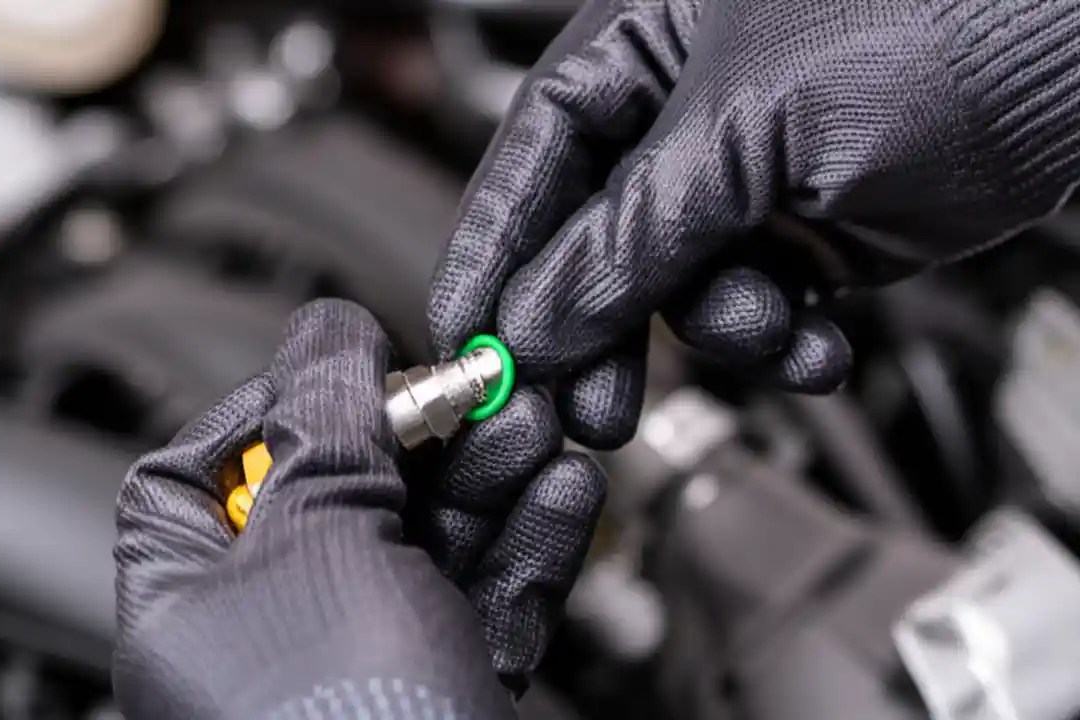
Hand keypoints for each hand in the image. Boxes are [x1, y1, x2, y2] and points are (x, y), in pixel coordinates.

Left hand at [113, 300, 604, 717]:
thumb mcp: (321, 538)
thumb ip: (323, 424)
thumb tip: (324, 331)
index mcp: (194, 602)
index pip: (201, 470)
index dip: (269, 404)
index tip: (345, 366)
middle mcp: (272, 635)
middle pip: (336, 493)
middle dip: (414, 433)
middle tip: (472, 386)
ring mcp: (363, 667)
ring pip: (425, 540)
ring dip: (485, 475)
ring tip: (536, 423)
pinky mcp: (443, 693)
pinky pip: (482, 598)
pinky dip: (525, 543)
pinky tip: (562, 493)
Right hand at [429, 0, 1079, 447]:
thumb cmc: (933, 12)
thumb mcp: (746, 129)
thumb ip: (627, 235)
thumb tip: (535, 322)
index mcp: (636, 50)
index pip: (527, 168)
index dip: (491, 264)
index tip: (466, 351)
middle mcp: (680, 120)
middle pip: (592, 250)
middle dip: (598, 334)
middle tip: (588, 410)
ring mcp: (748, 181)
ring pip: (678, 299)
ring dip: (718, 337)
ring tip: (770, 333)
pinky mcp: (811, 233)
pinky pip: (758, 314)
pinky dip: (783, 344)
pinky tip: (817, 341)